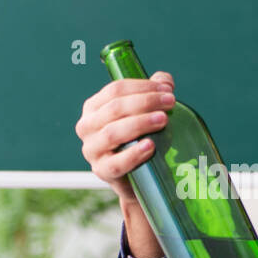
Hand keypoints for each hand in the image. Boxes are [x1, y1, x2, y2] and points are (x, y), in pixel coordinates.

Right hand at [75, 71, 174, 203]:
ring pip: (113, 133)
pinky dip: (133, 154)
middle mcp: (87, 126)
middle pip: (114, 108)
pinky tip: (150, 146)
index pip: (115, 90)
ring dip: (140, 123)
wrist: (135, 176)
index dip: (143, 87)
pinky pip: (116, 163)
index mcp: (94, 107)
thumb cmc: (136, 138)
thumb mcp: (142, 113)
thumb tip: (165, 81)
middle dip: (145, 102)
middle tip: (170, 102)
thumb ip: (152, 93)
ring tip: (163, 120)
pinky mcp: (101, 171)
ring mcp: (92, 150)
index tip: (168, 89)